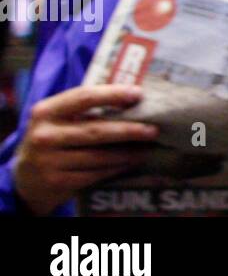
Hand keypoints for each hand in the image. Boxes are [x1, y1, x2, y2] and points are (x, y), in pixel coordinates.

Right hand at [14, 85, 158, 215]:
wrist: (25, 177)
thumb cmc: (53, 137)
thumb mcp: (58, 117)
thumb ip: (85, 107)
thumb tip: (132, 96)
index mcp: (46, 111)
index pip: (84, 97)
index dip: (113, 94)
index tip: (138, 94)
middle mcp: (45, 136)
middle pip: (96, 131)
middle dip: (129, 130)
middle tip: (153, 129)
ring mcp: (49, 161)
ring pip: (98, 157)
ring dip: (127, 153)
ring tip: (148, 147)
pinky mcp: (57, 181)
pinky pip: (94, 174)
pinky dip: (115, 168)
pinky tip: (130, 162)